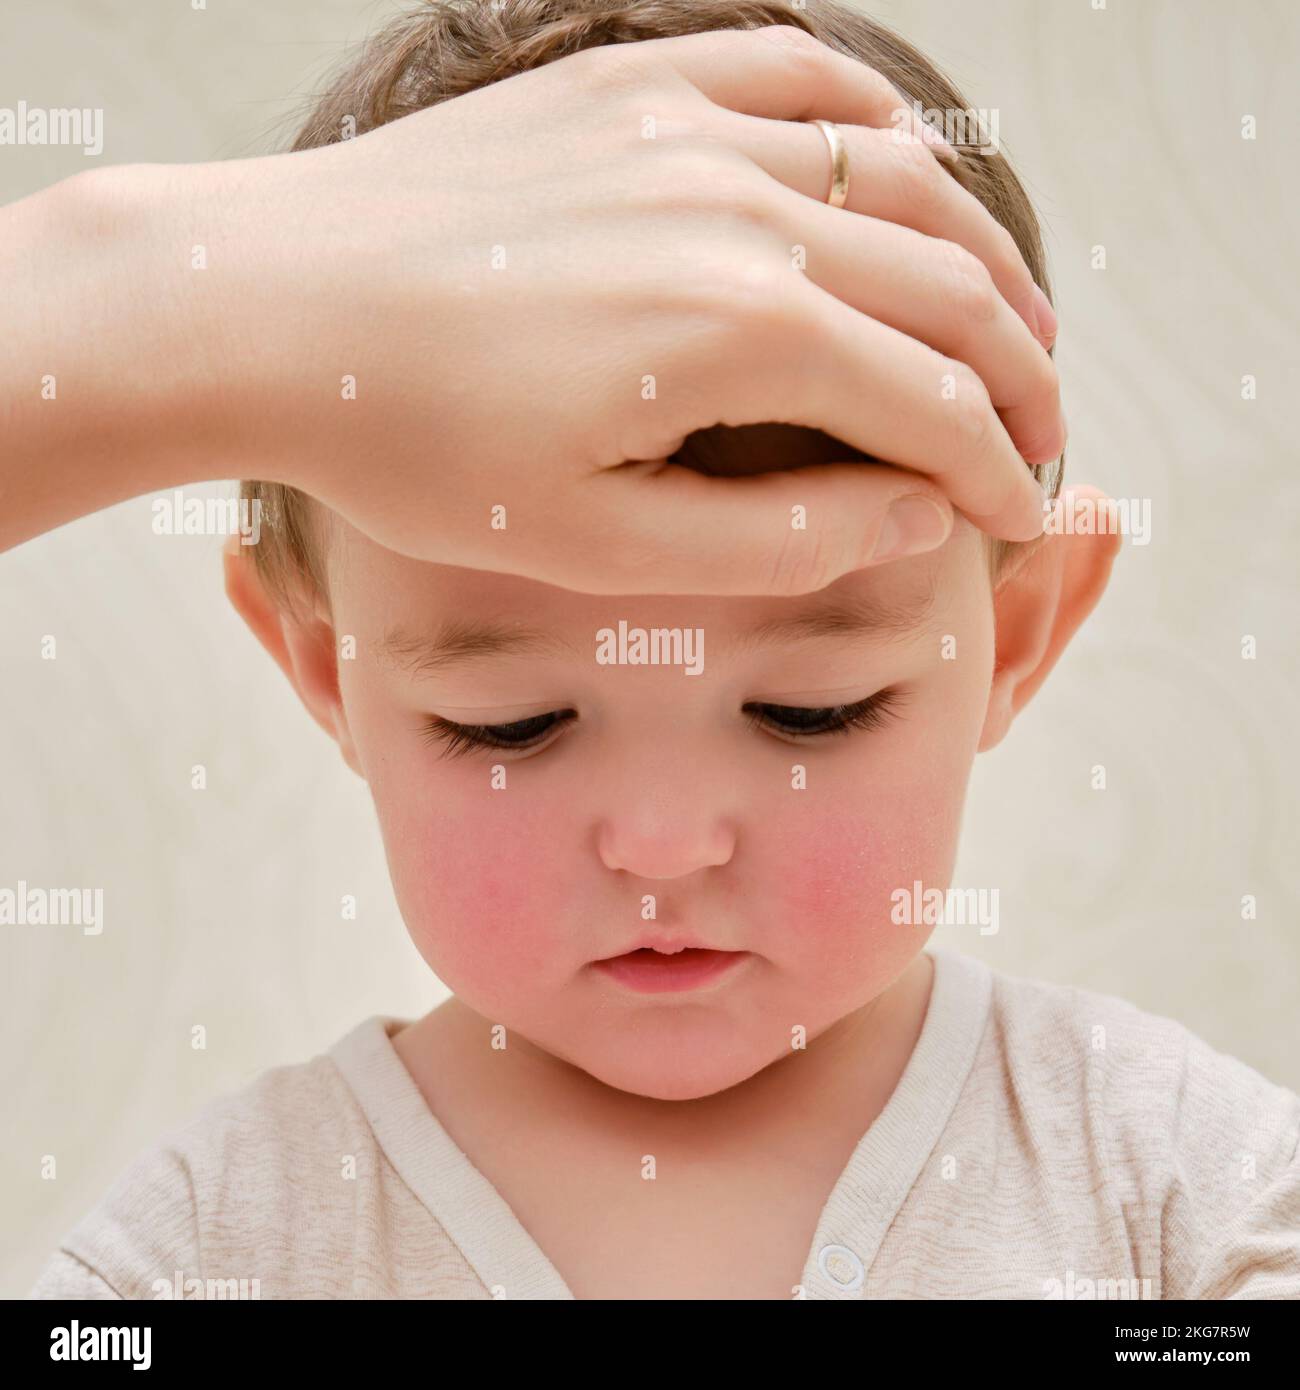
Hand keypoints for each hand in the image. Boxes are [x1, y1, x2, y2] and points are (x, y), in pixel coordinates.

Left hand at [196, 26, 1061, 591]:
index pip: (934, 404)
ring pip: (902, 178)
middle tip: (1044, 441)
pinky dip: (880, 131)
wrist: (268, 308)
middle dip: (1018, 377)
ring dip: (978, 258)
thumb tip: (916, 511)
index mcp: (742, 332)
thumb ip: (779, 534)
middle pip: (946, 287)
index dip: (999, 470)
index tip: (1023, 518)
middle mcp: (741, 205)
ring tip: (1014, 329)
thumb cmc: (419, 449)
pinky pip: (802, 78)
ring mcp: (687, 125)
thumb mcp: (601, 543)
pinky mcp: (633, 84)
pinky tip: (906, 177)